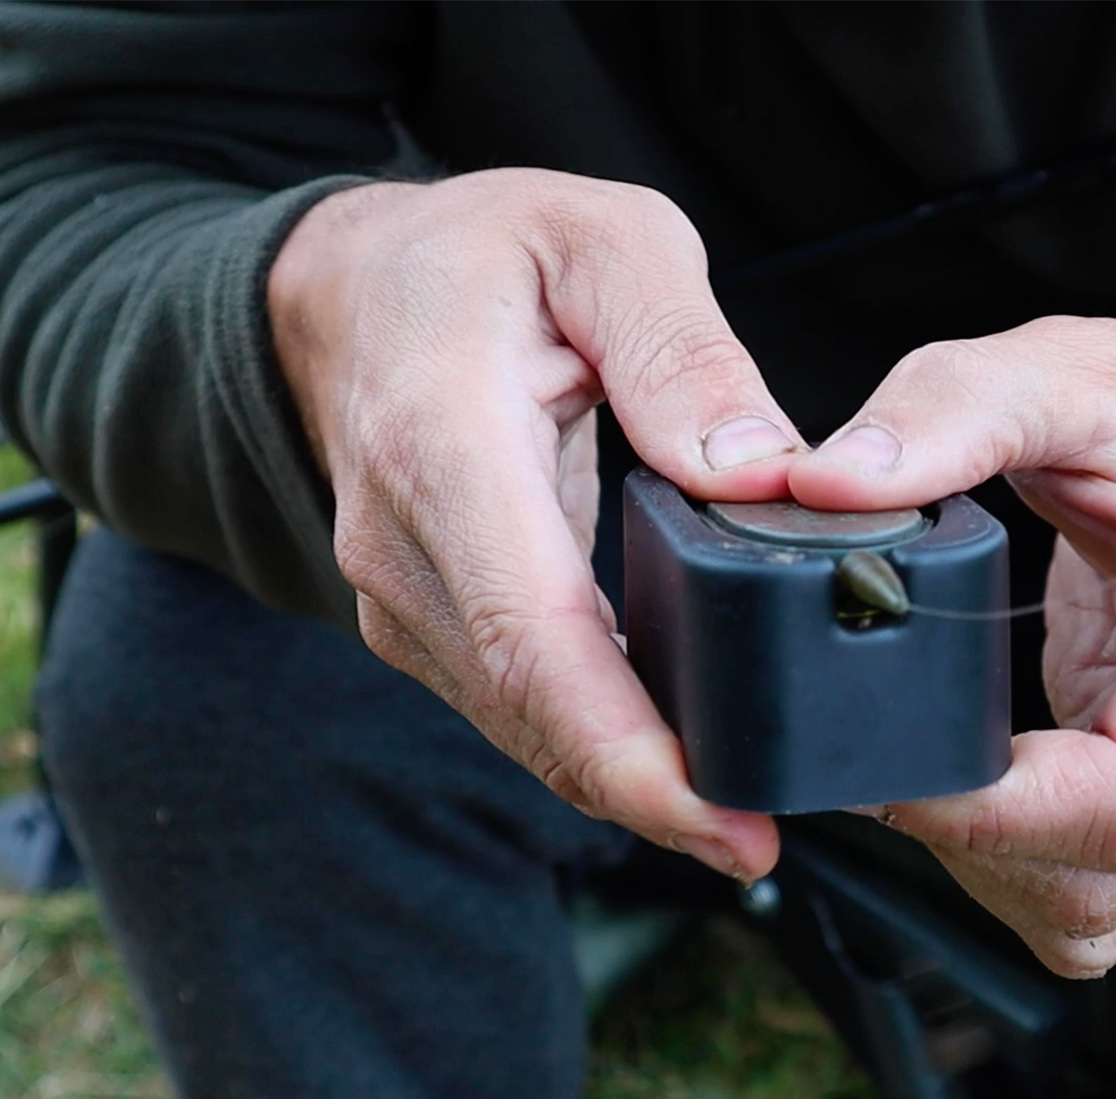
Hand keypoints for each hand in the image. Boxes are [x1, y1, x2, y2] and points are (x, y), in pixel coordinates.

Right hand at [269, 170, 804, 879]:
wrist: (353, 291)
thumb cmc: (483, 256)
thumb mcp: (605, 243)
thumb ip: (683, 351)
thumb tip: (761, 472)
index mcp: (443, 441)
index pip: (531, 631)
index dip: (626, 745)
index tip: (721, 815)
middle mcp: (401, 541)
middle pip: (528, 707)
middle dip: (646, 794)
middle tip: (763, 839)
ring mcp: (399, 593)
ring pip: (519, 724)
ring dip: (624, 782)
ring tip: (740, 815)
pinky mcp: (422, 622)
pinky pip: (514, 704)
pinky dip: (594, 744)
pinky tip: (675, 764)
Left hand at [790, 317, 1115, 976]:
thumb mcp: (1071, 369)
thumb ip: (949, 411)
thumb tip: (825, 487)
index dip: (992, 812)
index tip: (884, 777)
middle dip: (970, 841)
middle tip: (878, 762)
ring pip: (1112, 914)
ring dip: (992, 871)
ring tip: (933, 773)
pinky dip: (1030, 876)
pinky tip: (990, 799)